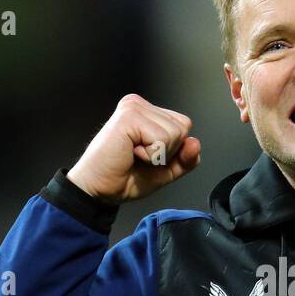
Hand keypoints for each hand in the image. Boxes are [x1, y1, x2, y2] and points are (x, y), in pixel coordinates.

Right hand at [67, 94, 201, 203]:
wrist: (99, 190)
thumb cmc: (124, 178)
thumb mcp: (166, 171)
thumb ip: (185, 159)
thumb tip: (195, 143)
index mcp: (148, 113)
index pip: (184, 125)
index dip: (173, 150)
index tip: (147, 156)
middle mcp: (140, 105)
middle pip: (183, 127)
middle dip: (167, 151)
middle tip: (139, 156)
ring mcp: (134, 107)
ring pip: (175, 133)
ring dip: (157, 154)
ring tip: (134, 154)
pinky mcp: (129, 116)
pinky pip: (162, 138)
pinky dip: (151, 154)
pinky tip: (130, 152)